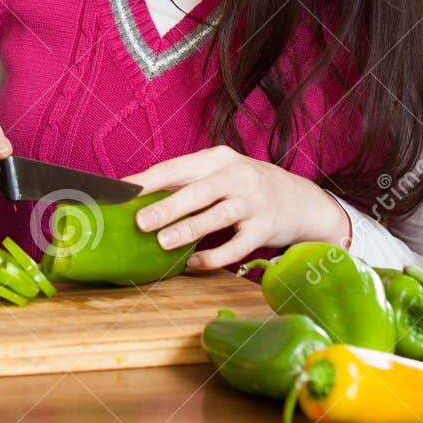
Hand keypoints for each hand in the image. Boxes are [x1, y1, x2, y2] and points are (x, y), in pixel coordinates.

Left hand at [127, 145, 350, 270]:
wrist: (300, 199)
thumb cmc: (246, 186)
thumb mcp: (219, 173)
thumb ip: (186, 182)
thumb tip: (138, 195)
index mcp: (217, 159)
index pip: (177, 167)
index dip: (149, 179)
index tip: (122, 191)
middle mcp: (237, 176)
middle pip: (198, 191)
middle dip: (167, 206)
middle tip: (140, 221)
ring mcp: (254, 202)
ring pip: (218, 216)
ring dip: (189, 230)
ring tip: (163, 242)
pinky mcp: (266, 228)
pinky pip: (238, 245)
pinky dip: (215, 257)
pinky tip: (194, 263)